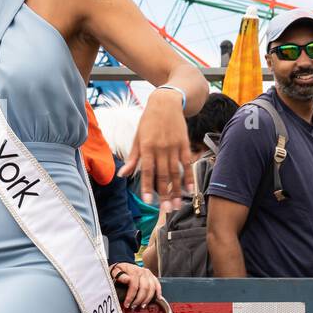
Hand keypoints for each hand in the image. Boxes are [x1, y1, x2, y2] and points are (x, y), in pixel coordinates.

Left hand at [110, 262, 161, 309]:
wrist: (124, 265)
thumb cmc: (119, 270)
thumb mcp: (115, 271)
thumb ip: (119, 275)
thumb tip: (127, 280)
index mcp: (134, 270)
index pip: (134, 286)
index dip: (131, 296)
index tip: (127, 304)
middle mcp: (143, 272)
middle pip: (144, 288)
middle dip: (139, 300)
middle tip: (134, 306)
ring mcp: (149, 274)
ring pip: (152, 288)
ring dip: (147, 299)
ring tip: (142, 305)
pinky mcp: (152, 276)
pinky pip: (157, 284)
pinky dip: (158, 292)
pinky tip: (157, 298)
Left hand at [118, 90, 191, 206]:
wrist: (166, 102)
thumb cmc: (148, 121)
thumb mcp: (137, 137)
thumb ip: (133, 158)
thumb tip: (123, 175)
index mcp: (147, 147)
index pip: (147, 170)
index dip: (147, 186)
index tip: (148, 201)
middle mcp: (161, 148)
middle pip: (163, 175)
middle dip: (164, 194)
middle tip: (165, 210)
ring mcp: (174, 146)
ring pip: (175, 172)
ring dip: (176, 190)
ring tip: (176, 205)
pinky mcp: (184, 143)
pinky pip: (187, 163)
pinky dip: (189, 177)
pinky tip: (189, 190)